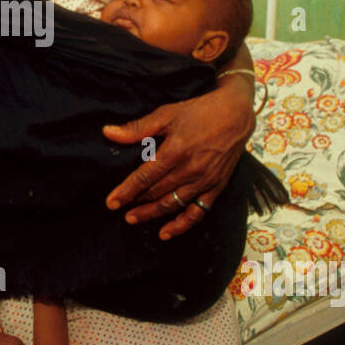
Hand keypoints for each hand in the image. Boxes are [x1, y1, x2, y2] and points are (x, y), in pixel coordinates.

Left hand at [103, 79, 255, 239]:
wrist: (236, 114)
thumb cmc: (199, 112)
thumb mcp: (166, 114)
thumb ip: (137, 128)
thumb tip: (108, 133)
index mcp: (175, 151)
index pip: (144, 177)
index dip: (126, 191)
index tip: (111, 202)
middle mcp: (190, 169)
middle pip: (157, 193)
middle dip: (136, 203)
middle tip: (119, 210)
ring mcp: (204, 181)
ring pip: (173, 204)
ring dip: (152, 214)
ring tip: (133, 219)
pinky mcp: (216, 187)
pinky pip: (197, 212)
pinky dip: (181, 225)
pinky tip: (165, 233)